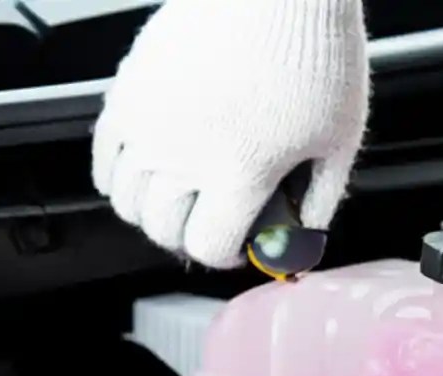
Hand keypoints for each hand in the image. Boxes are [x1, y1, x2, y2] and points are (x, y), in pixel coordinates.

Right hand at [92, 0, 368, 267]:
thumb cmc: (315, 53)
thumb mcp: (339, 139)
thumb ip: (321, 199)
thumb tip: (303, 241)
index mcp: (241, 171)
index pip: (209, 246)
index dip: (224, 255)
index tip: (235, 246)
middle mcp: (186, 155)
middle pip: (163, 229)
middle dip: (188, 236)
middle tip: (206, 224)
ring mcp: (150, 124)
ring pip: (127, 200)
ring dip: (150, 212)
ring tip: (173, 202)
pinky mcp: (128, 92)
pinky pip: (103, 157)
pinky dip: (115, 178)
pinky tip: (137, 176)